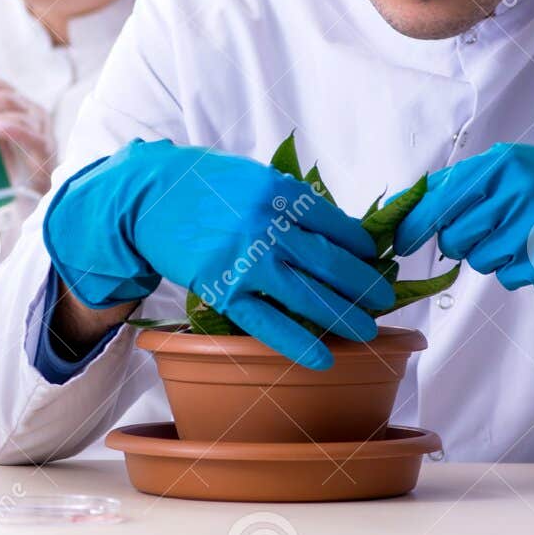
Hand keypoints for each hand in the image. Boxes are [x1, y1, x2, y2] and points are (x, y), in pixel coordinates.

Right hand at [43, 140, 393, 367]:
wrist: (150, 196)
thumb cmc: (206, 185)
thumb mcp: (254, 177)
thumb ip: (291, 200)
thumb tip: (337, 230)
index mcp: (279, 193)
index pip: (336, 225)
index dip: (362, 247)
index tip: (375, 260)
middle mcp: (267, 226)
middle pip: (330, 263)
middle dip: (364, 286)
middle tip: (383, 300)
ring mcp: (245, 261)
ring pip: (308, 295)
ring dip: (344, 317)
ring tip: (366, 331)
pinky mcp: (223, 289)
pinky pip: (267, 323)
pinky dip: (298, 343)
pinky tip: (322, 357)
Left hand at [394, 142, 533, 321]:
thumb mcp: (503, 166)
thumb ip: (455, 183)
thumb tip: (401, 205)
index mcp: (498, 164)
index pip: (438, 200)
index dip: (412, 228)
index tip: (399, 245)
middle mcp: (516, 188)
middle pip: (455, 238)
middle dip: (462, 242)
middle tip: (489, 230)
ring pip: (480, 261)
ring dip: (492, 257)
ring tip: (519, 236)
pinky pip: (509, 278)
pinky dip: (517, 272)